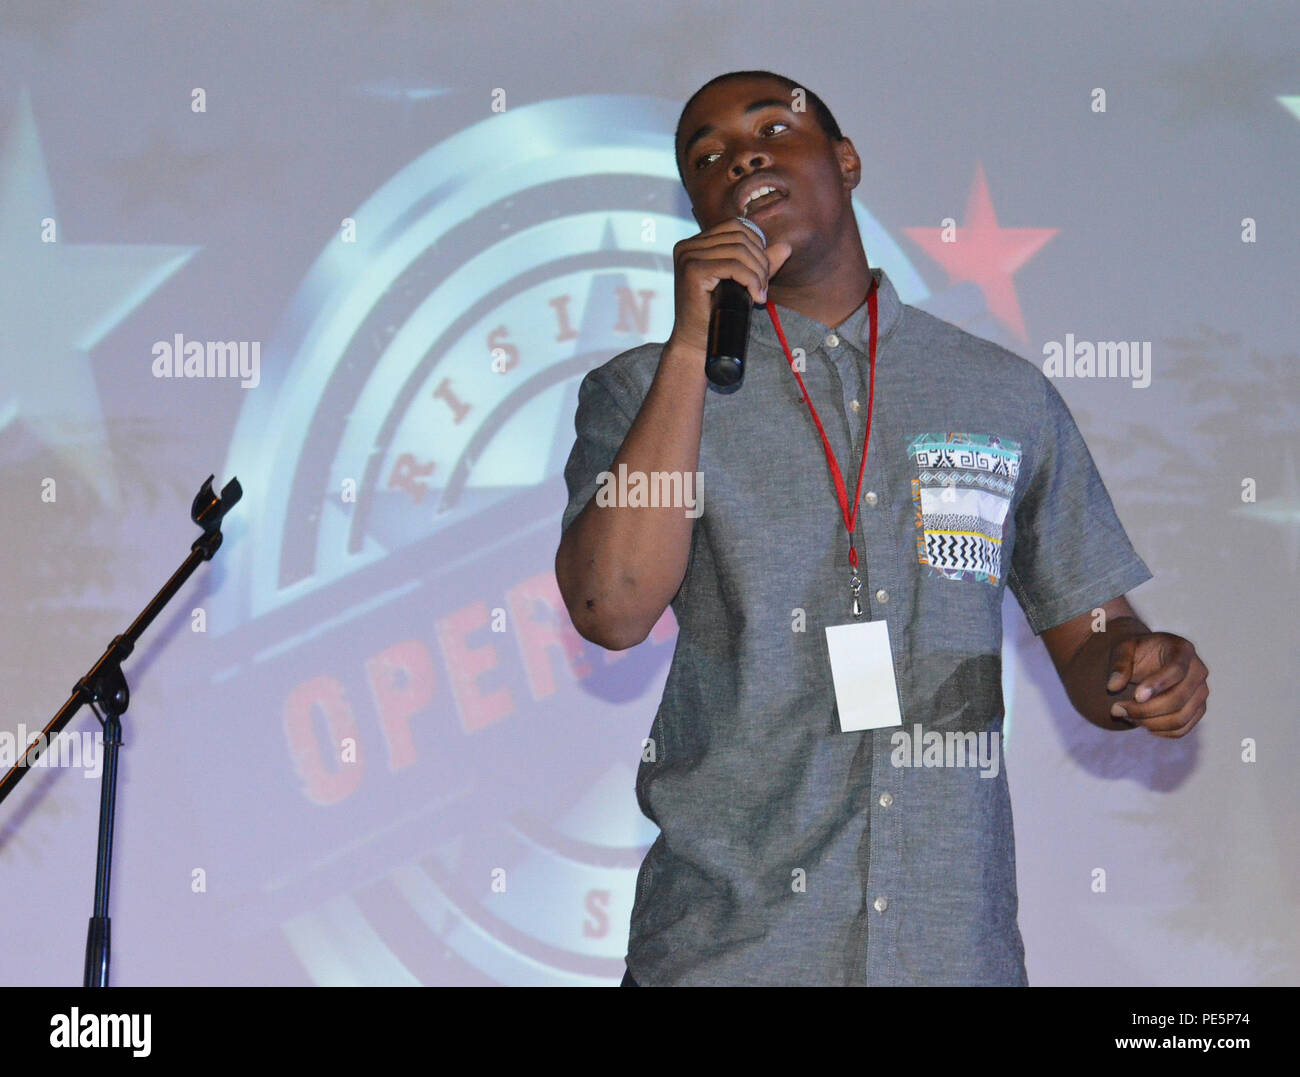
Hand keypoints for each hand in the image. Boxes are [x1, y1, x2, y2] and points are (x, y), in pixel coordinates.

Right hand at [665, 218, 792, 355]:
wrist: (696, 343)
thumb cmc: (717, 315)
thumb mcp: (742, 283)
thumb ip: (761, 264)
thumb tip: (786, 246)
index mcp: (695, 244)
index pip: (735, 226)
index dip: (757, 244)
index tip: (762, 272)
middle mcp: (687, 246)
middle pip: (739, 236)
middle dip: (760, 260)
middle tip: (763, 287)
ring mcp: (688, 257)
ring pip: (738, 250)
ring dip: (757, 272)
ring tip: (760, 293)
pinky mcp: (692, 271)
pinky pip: (733, 266)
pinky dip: (751, 280)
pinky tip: (755, 296)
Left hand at [1105, 633, 1208, 737]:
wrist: (1151, 660)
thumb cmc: (1139, 652)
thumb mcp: (1124, 649)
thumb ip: (1119, 664)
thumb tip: (1113, 686)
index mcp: (1183, 649)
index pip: (1176, 670)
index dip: (1157, 685)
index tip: (1136, 696)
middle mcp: (1198, 671)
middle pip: (1178, 699)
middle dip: (1145, 709)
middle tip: (1116, 709)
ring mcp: (1201, 693)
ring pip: (1180, 718)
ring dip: (1149, 723)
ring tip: (1125, 715)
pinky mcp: (1198, 710)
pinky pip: (1181, 729)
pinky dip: (1159, 731)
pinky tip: (1140, 723)